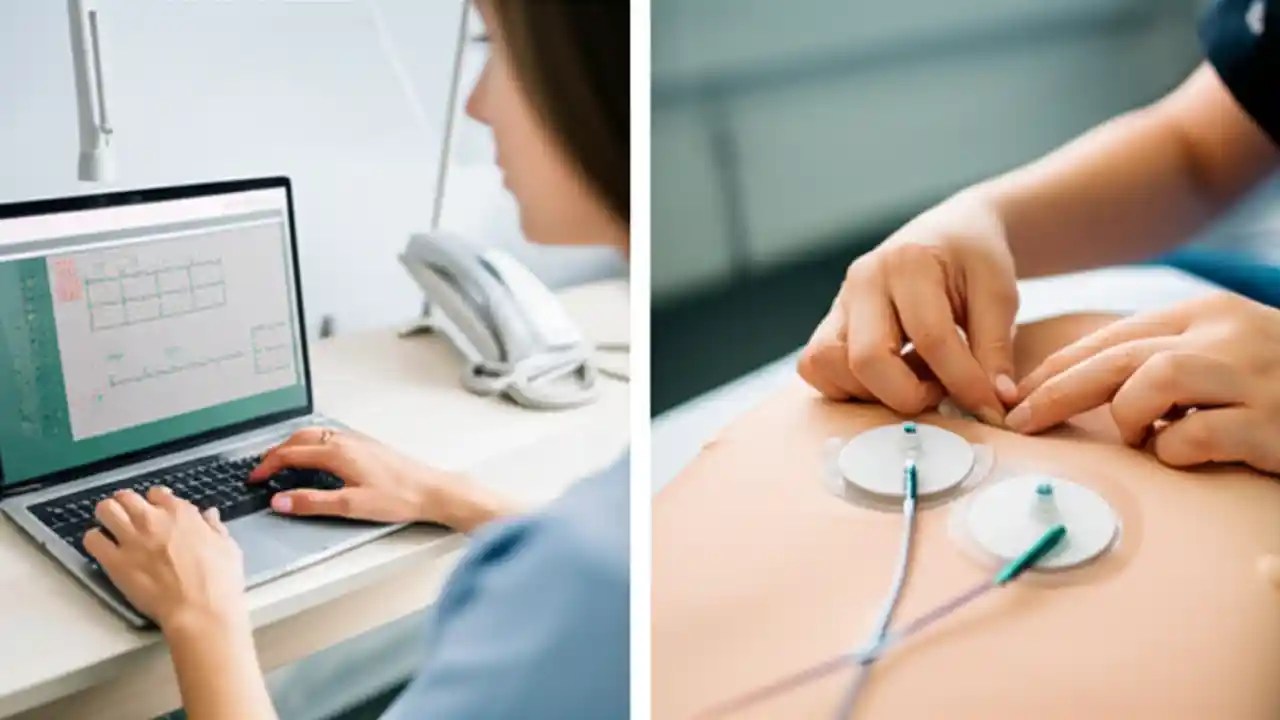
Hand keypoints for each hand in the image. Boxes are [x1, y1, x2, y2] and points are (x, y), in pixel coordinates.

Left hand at [84, 487, 245, 630]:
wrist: (200, 610)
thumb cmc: (219, 581)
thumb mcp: (227, 547)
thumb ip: (214, 527)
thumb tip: (209, 515)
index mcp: (181, 514)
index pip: (157, 494)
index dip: (155, 502)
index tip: (156, 512)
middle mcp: (153, 519)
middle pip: (126, 497)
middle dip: (127, 505)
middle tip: (129, 518)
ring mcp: (131, 539)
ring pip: (105, 510)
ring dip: (107, 516)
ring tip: (111, 528)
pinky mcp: (114, 561)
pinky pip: (92, 539)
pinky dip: (95, 540)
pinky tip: (103, 548)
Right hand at [249, 428, 517, 531]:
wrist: (432, 490)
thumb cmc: (399, 497)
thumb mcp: (351, 506)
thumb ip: (313, 503)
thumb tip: (281, 501)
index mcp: (337, 453)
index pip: (290, 453)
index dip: (267, 465)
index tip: (254, 478)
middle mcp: (345, 441)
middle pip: (299, 439)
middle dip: (276, 452)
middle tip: (262, 470)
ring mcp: (357, 440)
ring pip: (314, 435)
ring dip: (293, 445)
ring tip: (282, 462)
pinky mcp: (366, 445)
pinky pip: (328, 437)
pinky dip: (311, 444)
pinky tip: (315, 458)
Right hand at [797, 192, 1019, 423]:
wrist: (948, 233)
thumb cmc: (975, 259)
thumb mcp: (998, 294)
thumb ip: (995, 349)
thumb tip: (996, 404)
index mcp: (908, 263)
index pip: (931, 338)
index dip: (963, 382)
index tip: (990, 408)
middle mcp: (863, 280)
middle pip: (866, 358)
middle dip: (907, 395)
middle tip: (940, 394)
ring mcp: (839, 302)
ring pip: (829, 365)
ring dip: (871, 391)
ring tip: (913, 381)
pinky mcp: (829, 323)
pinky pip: (817, 367)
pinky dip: (846, 386)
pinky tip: (889, 378)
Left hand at [1009, 292, 1279, 472]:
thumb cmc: (1273, 383)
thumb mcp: (1219, 353)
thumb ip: (1160, 360)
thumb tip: (1073, 386)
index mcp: (1205, 313)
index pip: (1112, 336)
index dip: (1058, 367)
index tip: (1020, 395)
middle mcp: (1226, 335)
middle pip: (1116, 358)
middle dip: (1056, 392)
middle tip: (1021, 423)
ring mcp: (1251, 377)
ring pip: (1149, 383)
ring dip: (1128, 418)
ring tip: (1144, 437)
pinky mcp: (1271, 424)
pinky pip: (1193, 437)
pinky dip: (1173, 452)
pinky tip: (1185, 454)